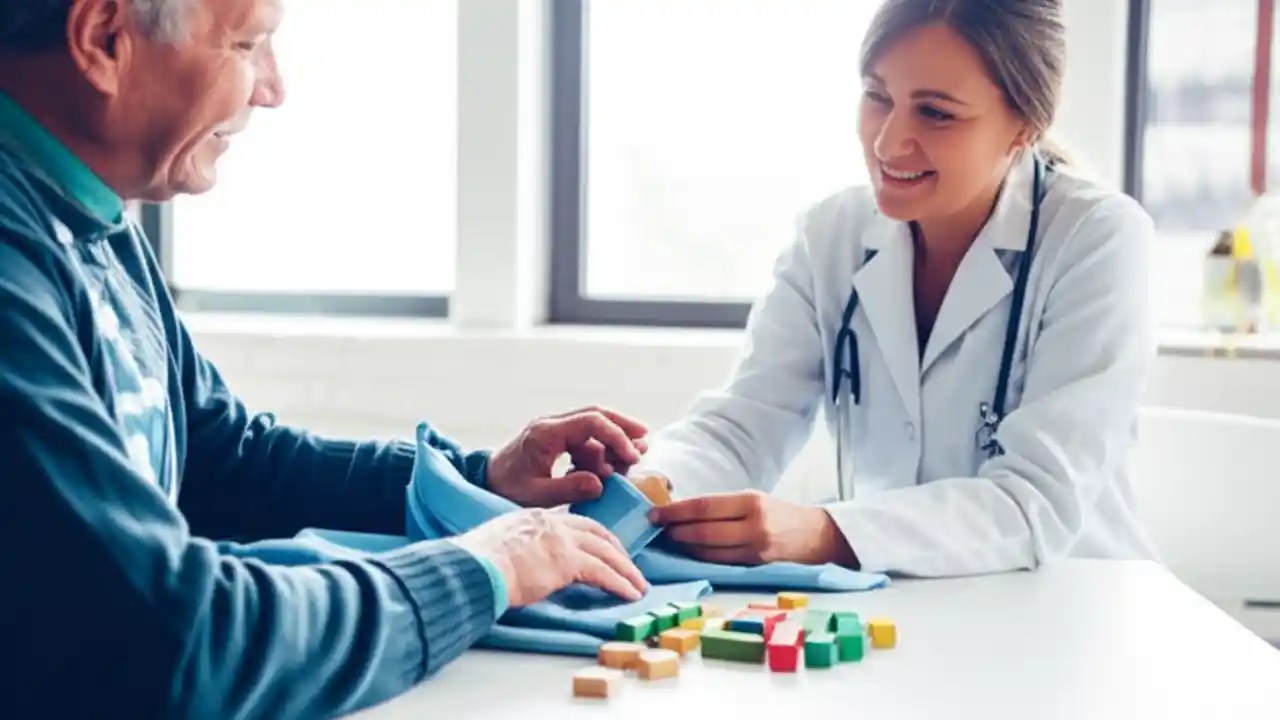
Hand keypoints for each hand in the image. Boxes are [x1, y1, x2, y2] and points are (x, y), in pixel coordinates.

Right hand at [452, 508, 648, 607]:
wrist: (475, 566)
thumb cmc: (477, 563)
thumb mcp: (500, 546)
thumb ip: (519, 549)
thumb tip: (523, 565)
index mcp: (534, 517)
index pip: (573, 522)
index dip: (593, 535)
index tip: (604, 547)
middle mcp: (552, 522)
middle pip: (596, 532)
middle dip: (617, 549)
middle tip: (629, 565)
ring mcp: (561, 540)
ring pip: (605, 551)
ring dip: (625, 570)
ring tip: (638, 585)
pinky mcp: (567, 561)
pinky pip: (602, 572)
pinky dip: (619, 583)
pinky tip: (629, 593)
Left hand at [486, 407, 648, 507]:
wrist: (484, 484)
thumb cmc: (505, 489)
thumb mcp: (534, 496)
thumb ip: (568, 489)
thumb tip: (600, 483)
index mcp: (546, 433)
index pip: (590, 422)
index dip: (615, 436)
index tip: (631, 456)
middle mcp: (551, 426)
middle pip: (595, 415)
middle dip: (622, 427)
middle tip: (645, 442)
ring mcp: (554, 432)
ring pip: (593, 428)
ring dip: (612, 444)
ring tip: (628, 463)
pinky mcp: (555, 442)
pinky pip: (585, 441)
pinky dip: (599, 453)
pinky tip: (605, 472)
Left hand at [648, 490, 857, 566]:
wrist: (818, 537)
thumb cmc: (781, 514)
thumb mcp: (755, 500)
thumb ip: (723, 507)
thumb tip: (682, 511)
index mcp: (751, 502)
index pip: (704, 507)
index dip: (675, 512)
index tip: (654, 513)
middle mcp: (753, 526)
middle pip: (703, 531)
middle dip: (675, 531)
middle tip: (656, 528)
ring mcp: (755, 550)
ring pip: (708, 552)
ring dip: (684, 547)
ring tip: (669, 540)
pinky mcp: (755, 568)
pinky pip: (720, 563)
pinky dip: (701, 558)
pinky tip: (689, 553)